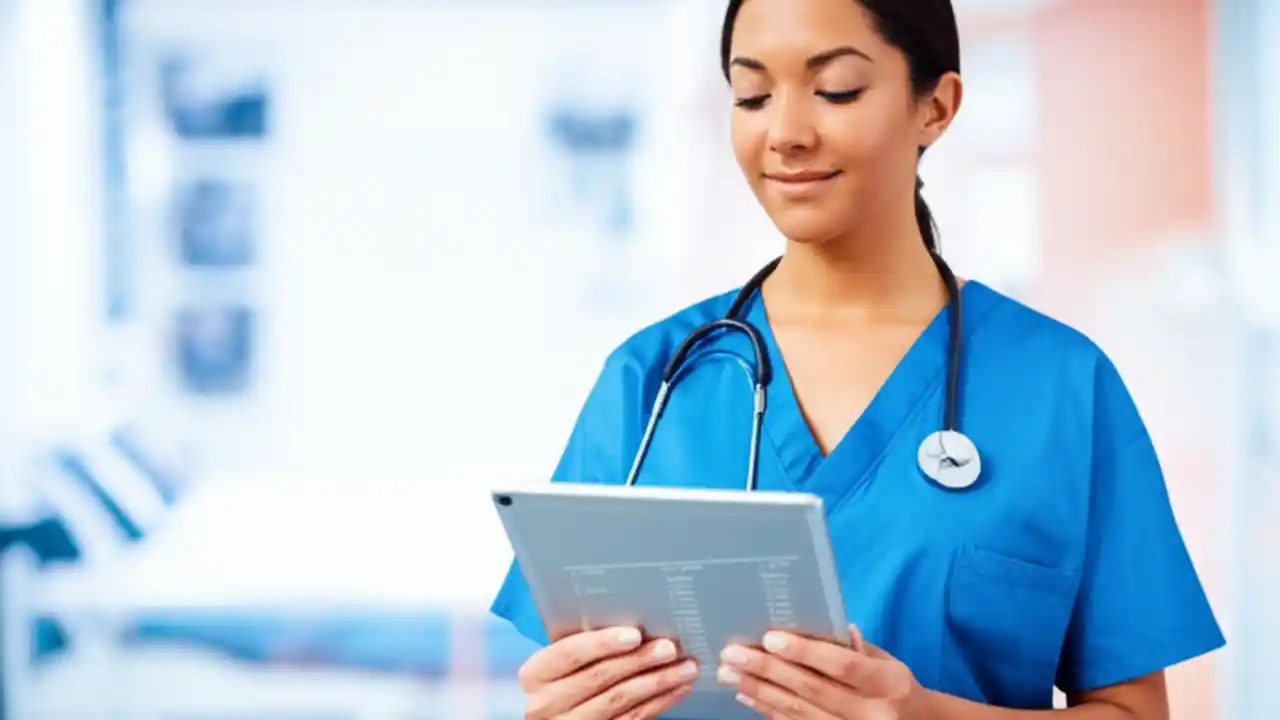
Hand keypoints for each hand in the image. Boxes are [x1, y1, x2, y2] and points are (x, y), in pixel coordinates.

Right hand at [517, 625, 699, 718]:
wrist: (551, 717)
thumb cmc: (557, 680)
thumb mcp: (555, 663)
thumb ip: (578, 645)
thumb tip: (629, 621)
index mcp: (536, 674)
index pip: (569, 654)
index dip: (602, 643)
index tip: (633, 634)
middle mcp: (548, 702)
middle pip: (599, 677)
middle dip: (639, 660)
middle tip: (669, 647)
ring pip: (620, 701)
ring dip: (657, 683)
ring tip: (685, 667)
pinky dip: (658, 703)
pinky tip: (677, 688)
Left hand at [716, 625, 924, 719]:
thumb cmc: (894, 686)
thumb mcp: (887, 662)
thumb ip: (856, 648)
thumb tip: (824, 627)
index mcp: (887, 684)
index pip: (843, 666)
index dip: (806, 652)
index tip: (770, 638)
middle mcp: (870, 714)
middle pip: (812, 690)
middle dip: (767, 670)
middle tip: (733, 654)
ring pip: (798, 712)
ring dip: (759, 691)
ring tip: (729, 673)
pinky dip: (768, 711)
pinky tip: (747, 695)